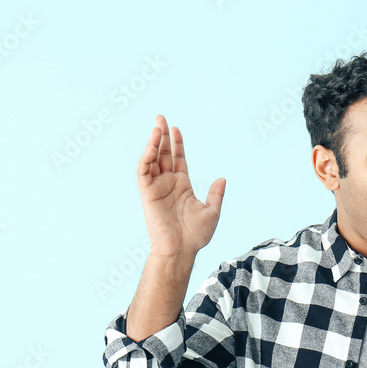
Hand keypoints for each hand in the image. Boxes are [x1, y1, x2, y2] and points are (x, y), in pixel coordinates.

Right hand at [137, 114, 225, 258]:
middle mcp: (168, 184)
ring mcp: (157, 187)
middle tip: (160, 118)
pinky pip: (144, 172)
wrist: (182, 250)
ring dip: (153, 142)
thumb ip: (216, 194)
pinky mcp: (148, 193)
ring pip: (153, 160)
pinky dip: (147, 158)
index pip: (178, 159)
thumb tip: (222, 178)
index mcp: (182, 186)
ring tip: (156, 126)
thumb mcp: (212, 212)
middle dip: (162, 136)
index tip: (176, 128)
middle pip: (163, 154)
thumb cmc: (196, 235)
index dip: (176, 144)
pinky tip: (152, 145)